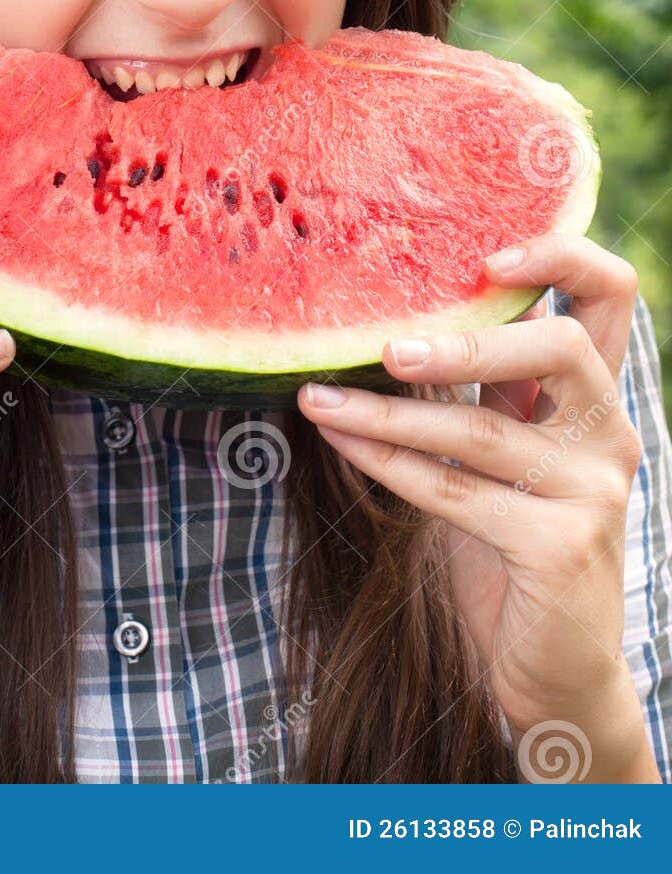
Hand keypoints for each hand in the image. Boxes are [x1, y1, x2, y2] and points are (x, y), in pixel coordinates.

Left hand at [296, 234, 650, 769]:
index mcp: (593, 398)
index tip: (487, 252)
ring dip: (387, 411)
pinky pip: (457, 490)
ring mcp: (591, 492)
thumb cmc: (512, 547)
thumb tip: (390, 316)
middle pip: (561, 348)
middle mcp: (608, 434)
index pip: (610, 295)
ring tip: (317, 397)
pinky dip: (388, 462)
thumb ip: (480, 390)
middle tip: (385, 345)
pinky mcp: (559, 546)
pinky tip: (339, 440)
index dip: (561, 256)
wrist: (554, 673)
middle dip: (469, 338)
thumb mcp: (500, 454)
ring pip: (482, 430)